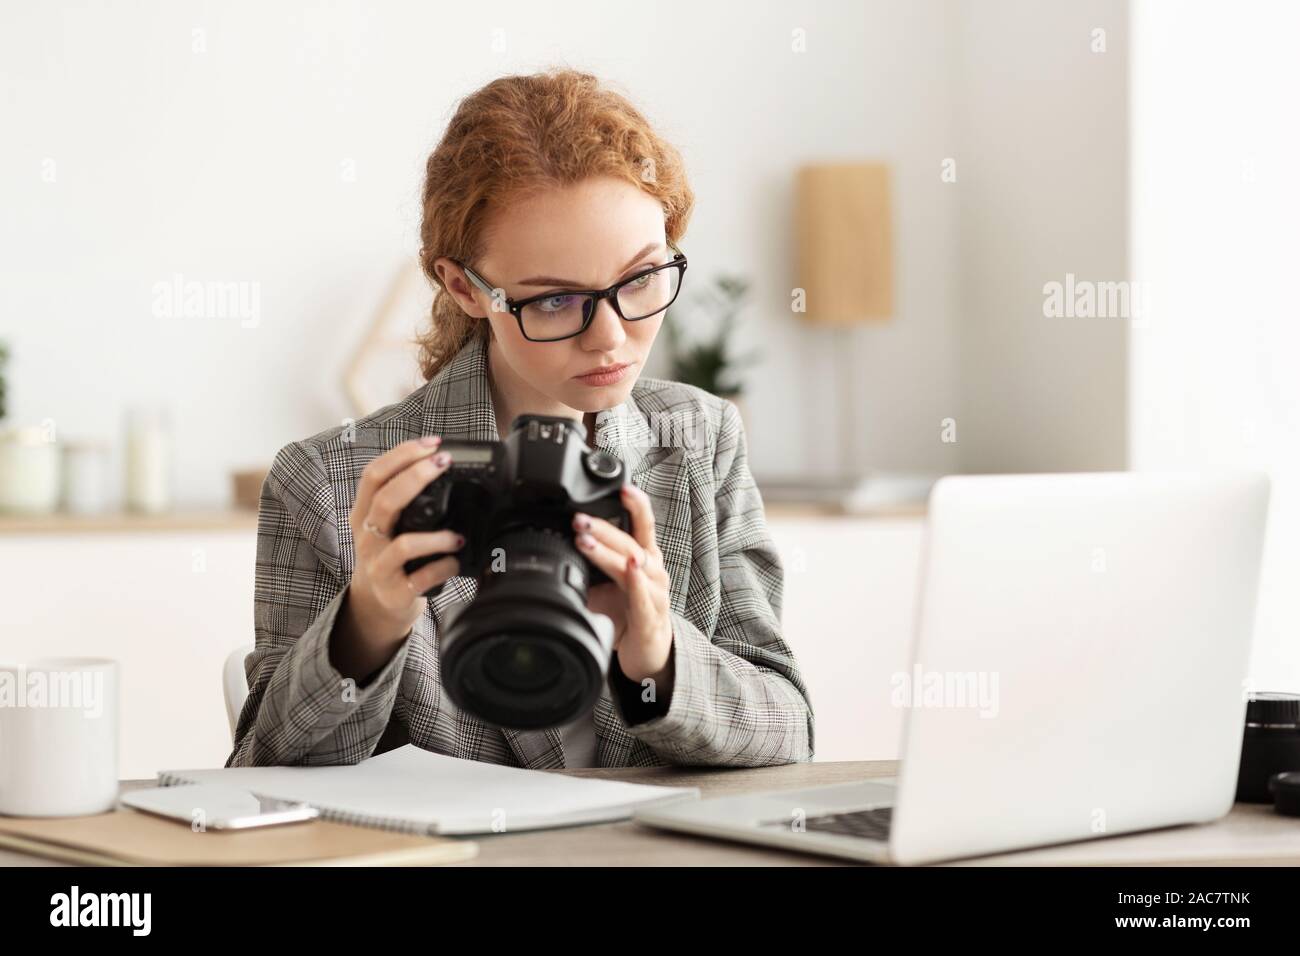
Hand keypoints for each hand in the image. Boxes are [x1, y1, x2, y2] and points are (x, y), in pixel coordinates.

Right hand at [344, 436, 462, 649]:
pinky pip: (421, 577)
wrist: (378, 606)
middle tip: (444, 463)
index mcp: (364, 514)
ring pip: (404, 544)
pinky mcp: (395, 592)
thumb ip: (402, 498)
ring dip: (437, 537)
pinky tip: (454, 562)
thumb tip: (439, 461)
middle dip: (417, 476)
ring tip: (457, 536)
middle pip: (386, 500)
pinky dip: (443, 568)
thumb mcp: (386, 524)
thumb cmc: (390, 556)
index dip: (402, 455)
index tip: (432, 444)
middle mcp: (367, 537)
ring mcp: (379, 566)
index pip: (373, 475)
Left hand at [573, 483, 674, 691]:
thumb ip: (586, 571)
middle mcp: (653, 572)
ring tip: (587, 541)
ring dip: (609, 552)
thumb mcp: (605, 587)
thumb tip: (552, 556)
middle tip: (579, 519)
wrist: (649, 652)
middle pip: (631, 542)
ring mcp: (654, 594)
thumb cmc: (630, 614)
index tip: (623, 486)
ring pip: (634, 566)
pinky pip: (642, 597)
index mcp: (644, 559)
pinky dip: (635, 582)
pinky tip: (629, 569)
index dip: (636, 505)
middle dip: (604, 528)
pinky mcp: (650, 617)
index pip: (644, 525)